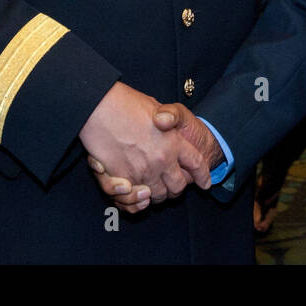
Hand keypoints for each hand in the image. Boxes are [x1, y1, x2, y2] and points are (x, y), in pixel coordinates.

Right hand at [90, 102, 223, 213]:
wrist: (100, 106)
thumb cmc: (126, 103)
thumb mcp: (156, 106)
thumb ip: (166, 119)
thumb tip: (168, 125)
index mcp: (175, 141)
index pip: (197, 163)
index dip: (203, 175)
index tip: (205, 183)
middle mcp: (162, 160)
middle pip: (178, 186)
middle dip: (177, 189)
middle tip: (172, 186)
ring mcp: (143, 172)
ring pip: (157, 196)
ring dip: (157, 195)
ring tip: (153, 189)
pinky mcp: (123, 179)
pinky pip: (135, 201)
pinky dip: (137, 202)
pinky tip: (137, 195)